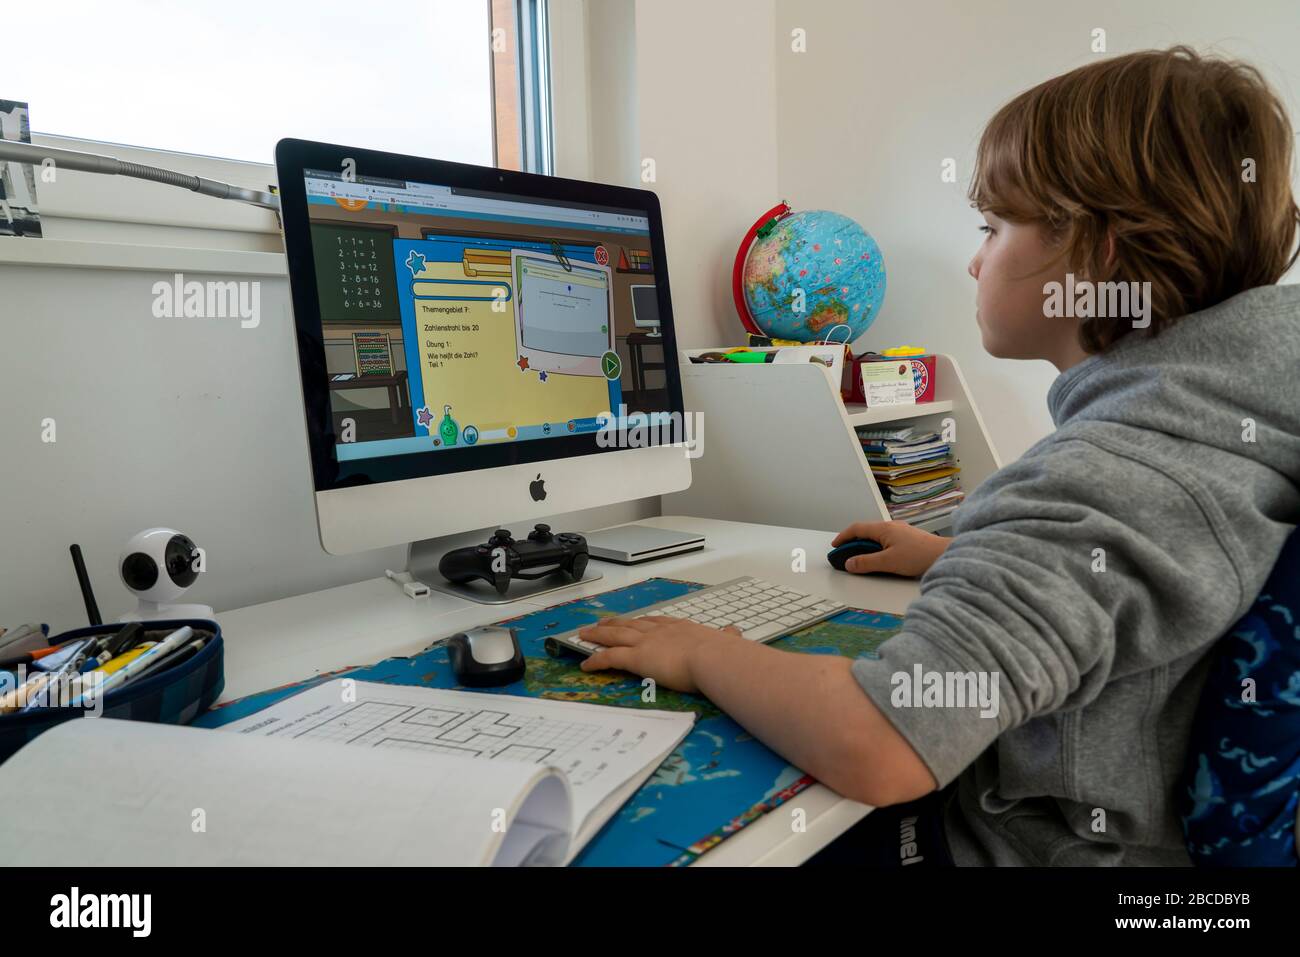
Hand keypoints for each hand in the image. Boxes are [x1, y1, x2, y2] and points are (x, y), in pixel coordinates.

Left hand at [578, 615, 745, 692]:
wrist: (713, 657)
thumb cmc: (721, 653)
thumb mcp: (726, 641)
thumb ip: (728, 637)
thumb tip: (736, 634)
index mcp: (680, 627)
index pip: (655, 622)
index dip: (642, 622)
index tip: (635, 621)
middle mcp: (659, 631)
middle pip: (630, 624)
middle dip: (615, 623)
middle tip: (601, 622)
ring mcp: (646, 642)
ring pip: (615, 635)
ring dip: (598, 634)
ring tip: (584, 634)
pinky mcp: (637, 658)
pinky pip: (610, 657)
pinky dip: (596, 659)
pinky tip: (586, 663)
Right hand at [832, 520, 949, 576]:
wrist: (944, 555)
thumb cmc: (919, 556)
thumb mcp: (888, 562)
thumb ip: (866, 563)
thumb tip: (849, 563)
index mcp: (883, 529)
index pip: (856, 529)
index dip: (843, 537)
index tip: (835, 546)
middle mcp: (891, 527)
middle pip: (866, 531)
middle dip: (853, 543)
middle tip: (846, 555)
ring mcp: (901, 532)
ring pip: (877, 536)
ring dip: (866, 546)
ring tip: (861, 559)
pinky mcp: (908, 539)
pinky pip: (886, 541)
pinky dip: (877, 548)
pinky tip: (881, 559)